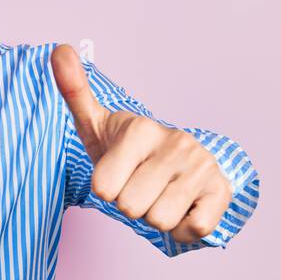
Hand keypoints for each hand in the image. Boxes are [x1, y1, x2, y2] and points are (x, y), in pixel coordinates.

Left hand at [51, 45, 230, 244]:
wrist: (182, 165)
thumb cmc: (131, 151)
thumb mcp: (98, 125)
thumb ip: (75, 92)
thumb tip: (58, 49)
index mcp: (140, 129)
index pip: (103, 190)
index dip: (107, 190)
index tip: (120, 172)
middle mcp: (175, 142)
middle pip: (130, 209)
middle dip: (132, 206)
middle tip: (142, 186)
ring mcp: (201, 166)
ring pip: (159, 222)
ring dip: (157, 217)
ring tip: (162, 194)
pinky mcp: (222, 191)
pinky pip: (192, 230)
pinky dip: (183, 229)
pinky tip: (183, 207)